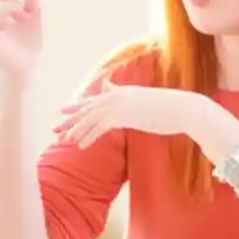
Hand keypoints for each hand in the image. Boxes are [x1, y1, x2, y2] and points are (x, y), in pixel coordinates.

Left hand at [53, 80, 208, 148]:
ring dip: (75, 129)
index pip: (96, 99)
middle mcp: (118, 95)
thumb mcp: (149, 103)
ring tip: (62, 139)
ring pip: (89, 117)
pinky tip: (79, 146)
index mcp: (124, 92)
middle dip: (70, 117)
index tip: (65, 110)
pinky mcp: (123, 115)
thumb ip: (135, 103)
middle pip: (88, 107)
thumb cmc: (171, 109)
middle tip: (54, 126)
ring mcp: (119, 104)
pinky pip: (99, 127)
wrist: (184, 109)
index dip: (79, 106)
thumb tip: (132, 106)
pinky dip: (87, 136)